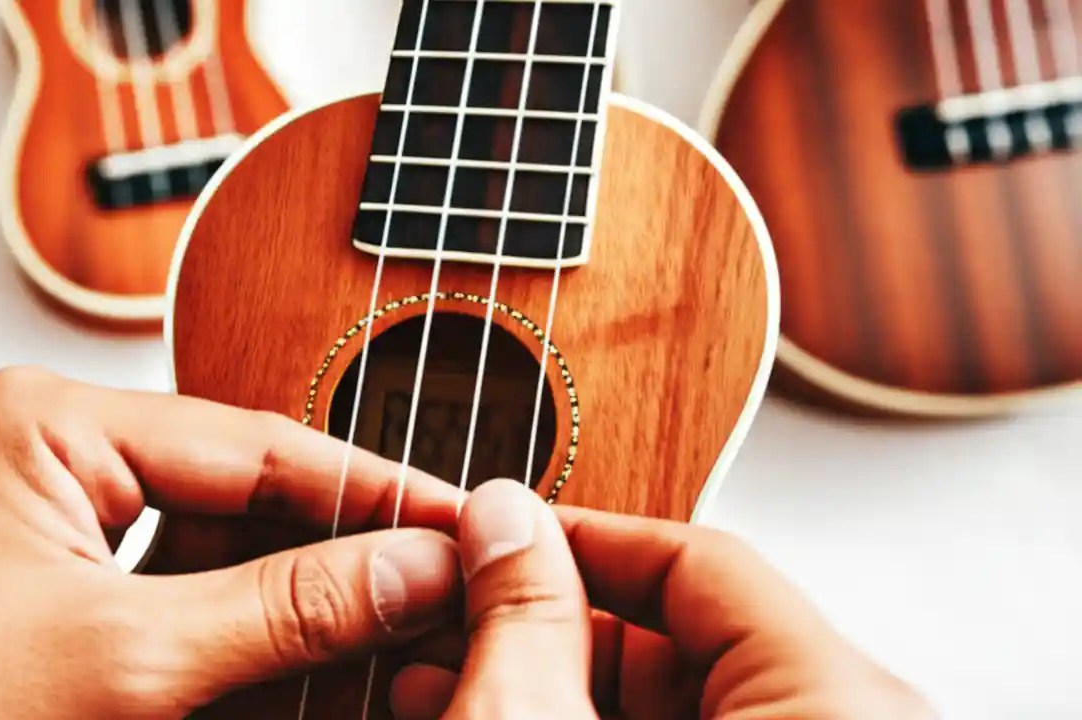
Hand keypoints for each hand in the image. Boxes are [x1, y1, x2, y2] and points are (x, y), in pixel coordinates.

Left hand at [0, 369, 464, 717]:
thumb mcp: (128, 665)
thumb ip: (288, 611)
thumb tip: (416, 567)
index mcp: (52, 424)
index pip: (259, 444)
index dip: (374, 492)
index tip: (460, 527)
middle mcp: (57, 457)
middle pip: (246, 497)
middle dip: (338, 556)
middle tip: (434, 596)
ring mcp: (55, 526)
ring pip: (220, 556)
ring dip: (298, 607)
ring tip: (387, 641)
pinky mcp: (58, 595)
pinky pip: (178, 600)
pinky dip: (243, 642)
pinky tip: (308, 673)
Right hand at [390, 480, 934, 718]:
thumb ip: (525, 615)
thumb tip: (502, 518)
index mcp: (835, 707)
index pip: (702, 558)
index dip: (581, 531)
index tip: (498, 532)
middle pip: (684, 631)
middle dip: (547, 622)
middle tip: (454, 616)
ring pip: (676, 699)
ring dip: (549, 682)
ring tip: (444, 679)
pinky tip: (496, 718)